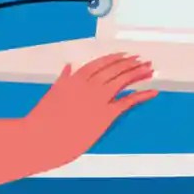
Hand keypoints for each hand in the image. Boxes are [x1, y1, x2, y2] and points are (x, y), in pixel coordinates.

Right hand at [26, 53, 157, 167]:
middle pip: (115, 70)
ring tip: (149, 70)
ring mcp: (98, 99)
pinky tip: (152, 92)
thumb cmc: (43, 118)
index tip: (126, 55)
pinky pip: (127, 102)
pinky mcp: (105, 115)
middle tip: (143, 61)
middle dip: (130, 64)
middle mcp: (89, 85)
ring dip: (138, 74)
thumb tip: (68, 67)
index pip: (101, 63)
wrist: (42, 138)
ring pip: (123, 81)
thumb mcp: (52, 93)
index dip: (116, 58)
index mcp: (75, 78)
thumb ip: (63, 79)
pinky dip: (141, 96)